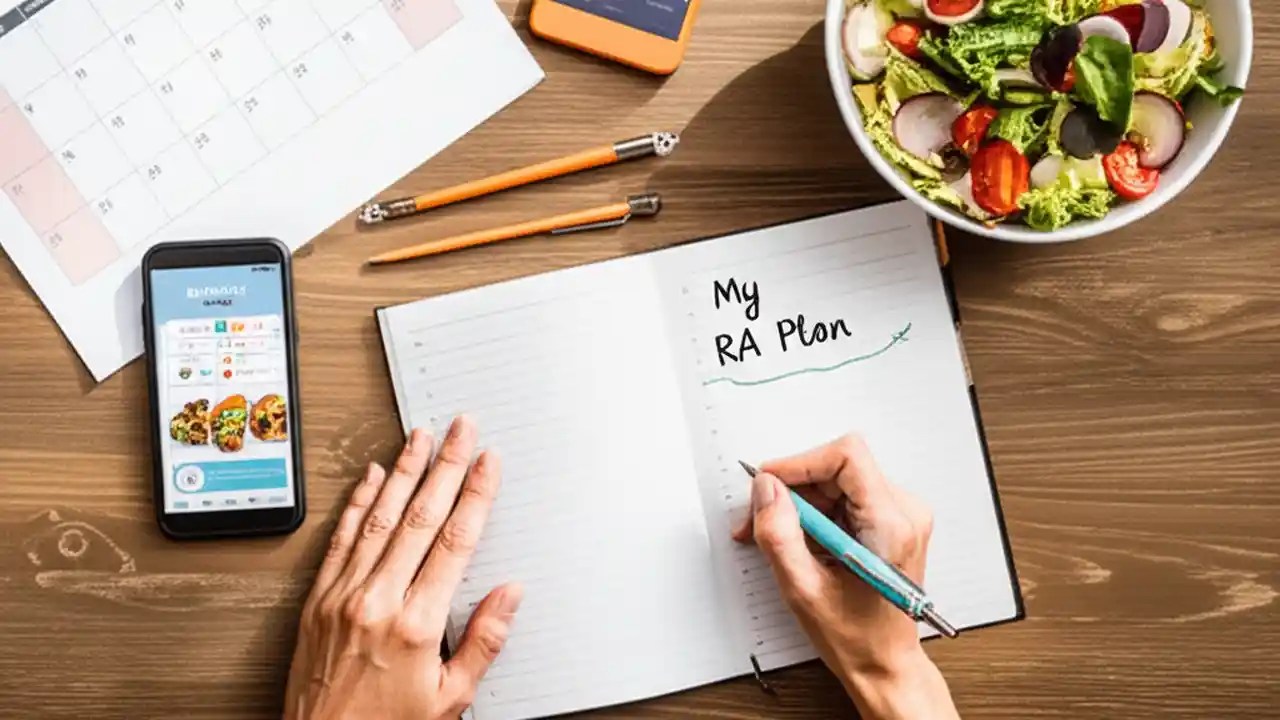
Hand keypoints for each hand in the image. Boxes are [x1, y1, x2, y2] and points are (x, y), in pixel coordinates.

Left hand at [284, 416, 519, 719]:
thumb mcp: (450, 700)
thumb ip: (483, 642)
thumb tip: (509, 595)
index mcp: (417, 625)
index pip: (455, 541)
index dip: (475, 494)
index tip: (487, 463)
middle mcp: (378, 600)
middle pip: (421, 516)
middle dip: (445, 465)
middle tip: (460, 429)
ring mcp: (343, 596)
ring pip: (380, 518)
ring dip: (403, 472)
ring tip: (419, 437)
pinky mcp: (317, 600)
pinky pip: (341, 539)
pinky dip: (357, 504)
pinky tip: (371, 478)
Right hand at [733, 435, 958, 719]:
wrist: (885, 663)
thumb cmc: (858, 638)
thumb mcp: (804, 590)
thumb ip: (780, 535)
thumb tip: (766, 490)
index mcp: (891, 526)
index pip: (846, 457)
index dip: (800, 463)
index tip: (769, 484)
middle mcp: (904, 513)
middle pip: (837, 467)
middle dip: (792, 489)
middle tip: (760, 519)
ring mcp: (899, 516)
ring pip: (836, 480)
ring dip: (799, 504)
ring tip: (775, 535)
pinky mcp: (889, 521)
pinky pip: (843, 496)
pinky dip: (814, 513)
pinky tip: (797, 540)